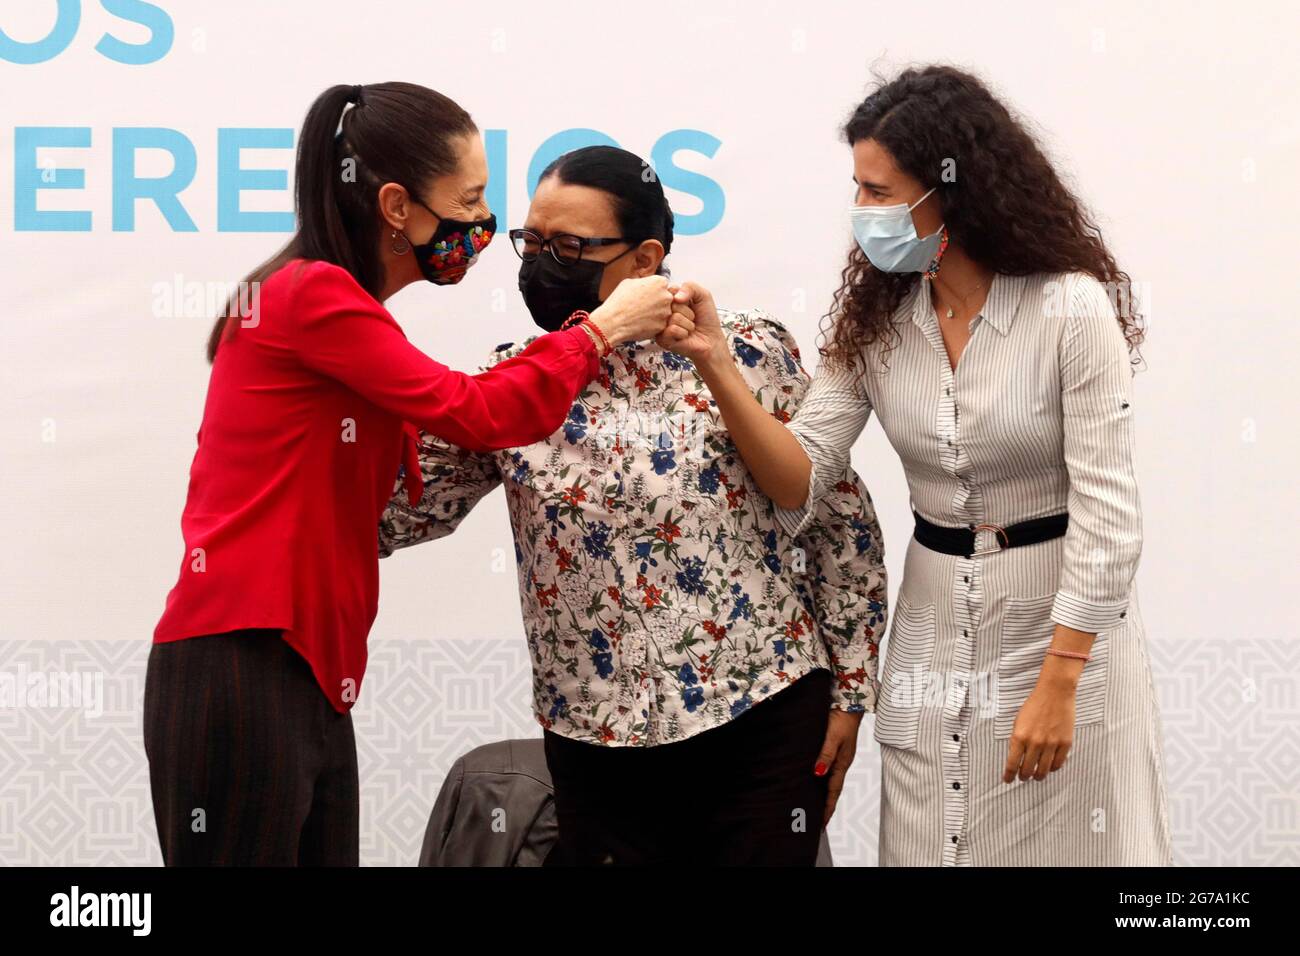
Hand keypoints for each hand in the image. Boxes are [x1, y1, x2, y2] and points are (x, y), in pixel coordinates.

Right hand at [588, 275, 672, 346]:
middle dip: (658, 302)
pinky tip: (641, 323)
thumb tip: (646, 283)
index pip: (663, 285)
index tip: (647, 296)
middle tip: (645, 307)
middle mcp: (666, 296)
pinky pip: (660, 324)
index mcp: (659, 282)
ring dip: (657, 314)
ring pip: (665, 312)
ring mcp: (665, 312)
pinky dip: (653, 325)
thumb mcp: (629, 282)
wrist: (613, 321)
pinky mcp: (662, 326)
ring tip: (641, 316)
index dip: (655, 291)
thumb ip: (643, 282)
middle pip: (667, 298)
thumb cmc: (618, 302)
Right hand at [662, 281, 726, 366]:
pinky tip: (684, 336)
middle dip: (687, 311)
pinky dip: (683, 333)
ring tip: (689, 328)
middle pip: (671, 303)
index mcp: (671, 300)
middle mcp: (664, 312)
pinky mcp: (662, 339)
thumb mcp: (703, 295)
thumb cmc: (706, 318)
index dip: (684, 297)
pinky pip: (672, 329)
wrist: (711, 340)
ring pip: (673, 317)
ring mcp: (661, 325)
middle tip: (691, 318)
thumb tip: (676, 297)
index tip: (689, 304)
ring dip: (687, 323)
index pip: (670, 290)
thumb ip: (690, 286)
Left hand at [816, 709, 862, 826]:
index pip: (833, 791)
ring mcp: (839, 756)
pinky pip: (828, 768)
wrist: (849, 702)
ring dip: (823, 793)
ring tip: (814, 805)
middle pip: (832, 788)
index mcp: (842, 763)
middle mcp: (841, 762)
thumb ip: (825, 755)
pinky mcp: (835, 748)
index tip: (822, 823)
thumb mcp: (833, 737)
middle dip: (826, 805)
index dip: (827, 807)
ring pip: (829, 779)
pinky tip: (816, 780)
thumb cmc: (842, 718)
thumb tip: (818, 774)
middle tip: (817, 820)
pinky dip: (822, 779)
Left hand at [1002, 671, 1078, 782]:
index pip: (1012, 764)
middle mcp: (1035, 743)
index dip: (1009, 775)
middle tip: (1022, 777)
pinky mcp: (1065, 744)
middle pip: (1028, 770)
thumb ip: (1017, 741)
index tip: (1007, 780)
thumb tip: (1016, 759)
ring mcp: (1051, 744)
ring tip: (1035, 775)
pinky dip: (1052, 768)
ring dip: (1038, 775)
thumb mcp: (1018, 722)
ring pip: (1043, 771)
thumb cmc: (1034, 706)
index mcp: (1019, 736)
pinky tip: (1049, 766)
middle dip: (1023, 776)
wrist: (1055, 693)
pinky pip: (1058, 764)